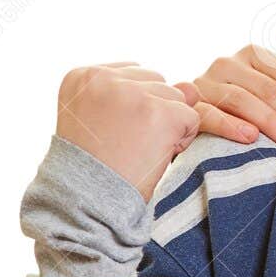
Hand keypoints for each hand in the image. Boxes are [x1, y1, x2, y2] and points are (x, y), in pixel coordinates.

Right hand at [56, 64, 200, 200]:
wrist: (88, 201)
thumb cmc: (97, 165)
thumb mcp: (105, 119)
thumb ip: (143, 93)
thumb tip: (192, 87)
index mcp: (84, 76)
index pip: (134, 75)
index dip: (135, 108)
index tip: (113, 132)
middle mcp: (105, 78)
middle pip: (157, 82)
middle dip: (154, 112)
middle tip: (128, 143)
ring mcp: (134, 93)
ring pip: (177, 98)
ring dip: (170, 126)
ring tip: (140, 149)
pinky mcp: (161, 112)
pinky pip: (192, 117)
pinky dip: (182, 140)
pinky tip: (156, 155)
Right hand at [192, 36, 275, 151]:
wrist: (196, 115)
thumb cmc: (250, 98)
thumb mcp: (273, 76)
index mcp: (253, 54)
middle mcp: (228, 65)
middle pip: (270, 90)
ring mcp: (206, 85)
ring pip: (242, 100)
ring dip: (271, 122)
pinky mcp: (189, 107)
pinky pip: (208, 115)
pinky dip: (229, 125)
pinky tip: (250, 138)